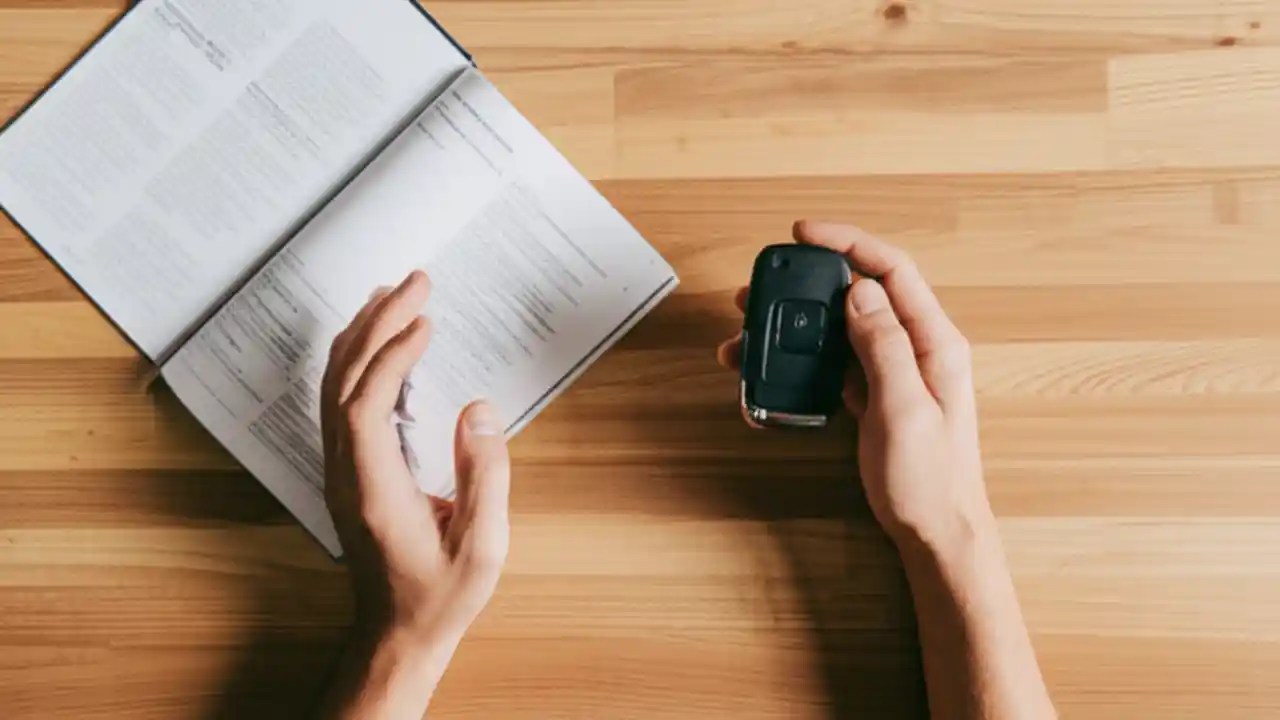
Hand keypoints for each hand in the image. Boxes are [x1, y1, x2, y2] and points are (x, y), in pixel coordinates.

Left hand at [317, 270, 510, 718]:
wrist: (396, 632)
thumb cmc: (441, 594)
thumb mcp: (483, 547)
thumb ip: (484, 476)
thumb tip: (479, 409)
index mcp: (373, 488)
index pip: (367, 402)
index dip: (391, 354)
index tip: (425, 320)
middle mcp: (344, 473)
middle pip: (344, 381)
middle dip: (376, 324)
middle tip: (415, 282)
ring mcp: (338, 472)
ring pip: (333, 388)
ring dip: (361, 337)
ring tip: (392, 296)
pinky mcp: (345, 472)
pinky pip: (339, 403)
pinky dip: (356, 363)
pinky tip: (377, 345)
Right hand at [718, 221, 992, 548]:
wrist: (938, 533)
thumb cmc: (930, 481)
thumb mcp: (905, 410)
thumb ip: (885, 347)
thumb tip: (859, 292)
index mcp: (935, 342)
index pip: (892, 271)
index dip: (849, 243)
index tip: (804, 233)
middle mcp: (918, 348)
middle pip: (861, 293)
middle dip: (811, 282)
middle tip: (762, 287)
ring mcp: (897, 372)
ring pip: (843, 328)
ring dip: (800, 324)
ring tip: (752, 330)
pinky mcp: (878, 395)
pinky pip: (839, 361)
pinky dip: (806, 357)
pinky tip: (777, 365)